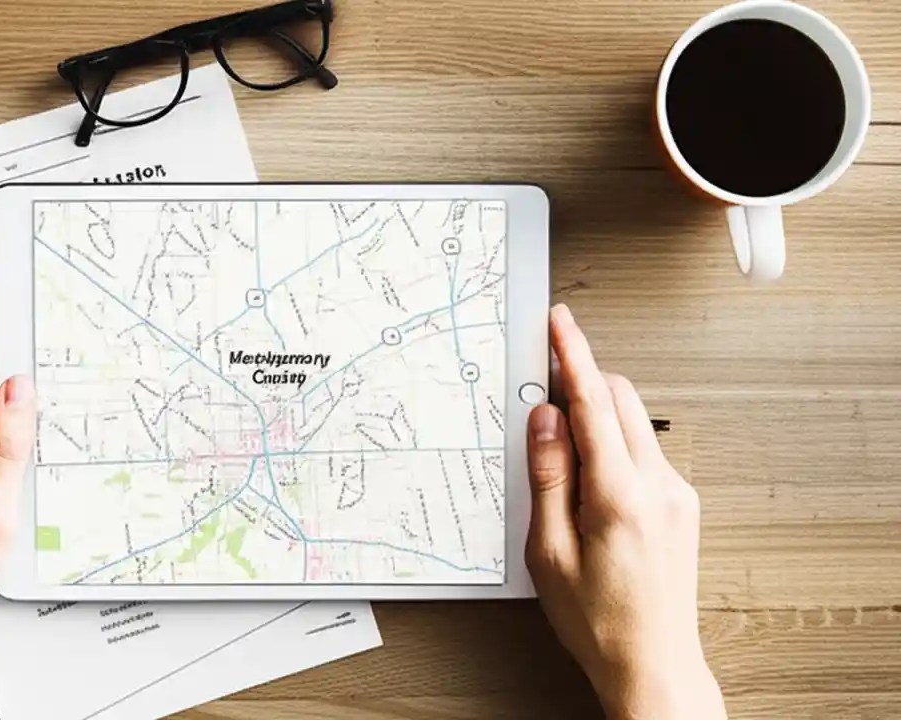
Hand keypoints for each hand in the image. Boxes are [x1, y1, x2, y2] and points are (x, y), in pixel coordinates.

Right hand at [525, 305, 724, 719]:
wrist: (653, 663)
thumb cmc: (598, 620)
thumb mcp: (548, 552)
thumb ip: (548, 477)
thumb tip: (546, 419)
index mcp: (620, 496)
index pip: (594, 404)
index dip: (573, 355)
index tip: (560, 322)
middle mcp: (658, 486)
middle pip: (620, 400)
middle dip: (583, 381)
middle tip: (542, 387)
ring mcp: (676, 494)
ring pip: (633, 423)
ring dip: (596, 417)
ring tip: (558, 458)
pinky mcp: (681, 504)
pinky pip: (643, 452)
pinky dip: (612, 447)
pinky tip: (585, 484)